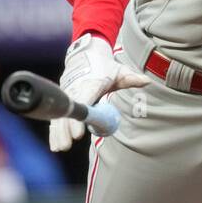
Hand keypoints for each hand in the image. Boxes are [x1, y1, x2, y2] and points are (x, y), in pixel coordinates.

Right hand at [49, 34, 150, 150]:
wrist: (86, 54)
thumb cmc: (105, 66)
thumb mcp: (120, 70)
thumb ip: (131, 78)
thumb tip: (146, 81)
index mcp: (90, 83)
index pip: (83, 102)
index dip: (80, 119)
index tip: (78, 134)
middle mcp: (75, 88)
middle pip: (69, 112)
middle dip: (66, 129)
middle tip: (67, 145)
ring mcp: (67, 93)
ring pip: (60, 115)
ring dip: (58, 132)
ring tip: (59, 148)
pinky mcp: (63, 98)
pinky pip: (58, 115)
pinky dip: (55, 129)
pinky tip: (55, 143)